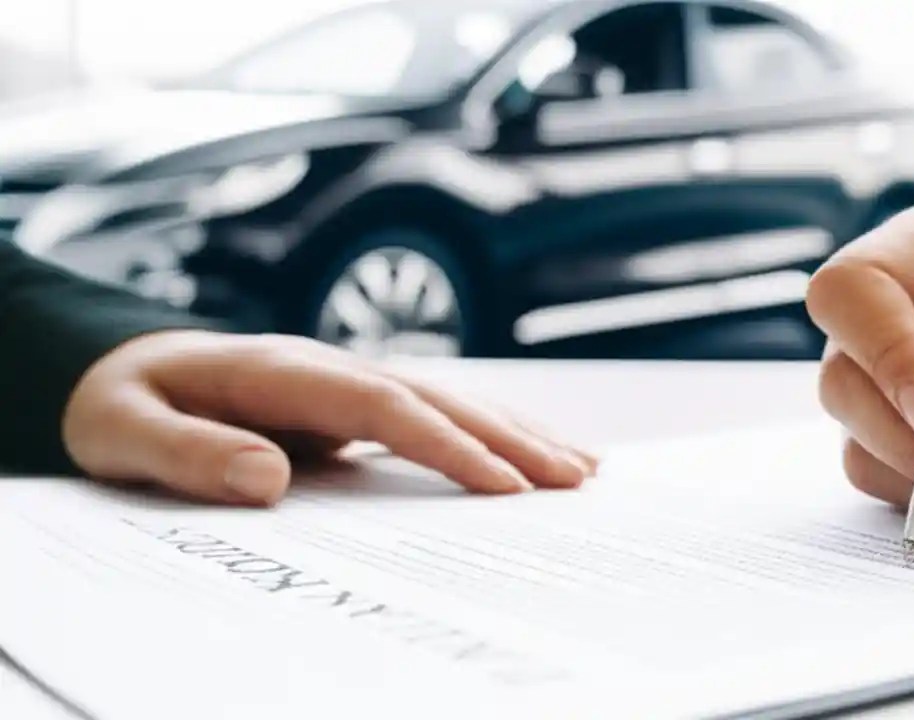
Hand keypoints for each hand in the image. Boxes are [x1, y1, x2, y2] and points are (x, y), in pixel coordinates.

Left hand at [63, 332, 596, 505]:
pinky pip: (432, 413)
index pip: (382, 404)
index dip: (446, 442)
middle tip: (575, 477)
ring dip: (516, 430)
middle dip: (510, 436)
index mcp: (279, 371)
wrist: (120, 366)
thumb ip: (190, 452)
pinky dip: (487, 431)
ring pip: (449, 397)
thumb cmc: (122, 401)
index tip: (503, 484)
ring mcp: (345, 377)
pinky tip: (527, 452)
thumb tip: (271, 479)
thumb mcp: (124, 431)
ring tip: (582, 466)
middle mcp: (327, 366)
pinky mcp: (352, 398)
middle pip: (437, 395)